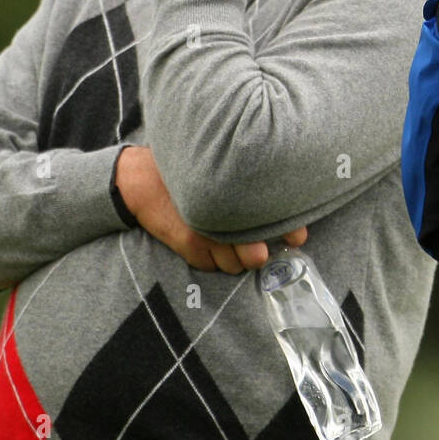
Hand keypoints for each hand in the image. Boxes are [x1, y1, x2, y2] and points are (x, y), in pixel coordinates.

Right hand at [115, 146, 305, 272]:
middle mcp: (227, 212)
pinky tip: (205, 240)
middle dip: (259, 251)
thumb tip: (293, 224)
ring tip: (225, 238)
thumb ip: (256, 192)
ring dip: (233, 257)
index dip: (288, 232)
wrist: (143, 178)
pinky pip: (209, 266)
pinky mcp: (187, 242)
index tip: (294, 237)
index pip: (276, 221)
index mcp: (242, 191)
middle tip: (255, 242)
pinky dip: (210, 259)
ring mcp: (206, 229)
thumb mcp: (226, 174)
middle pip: (257, 255)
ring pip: (234, 265)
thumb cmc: (196, 173)